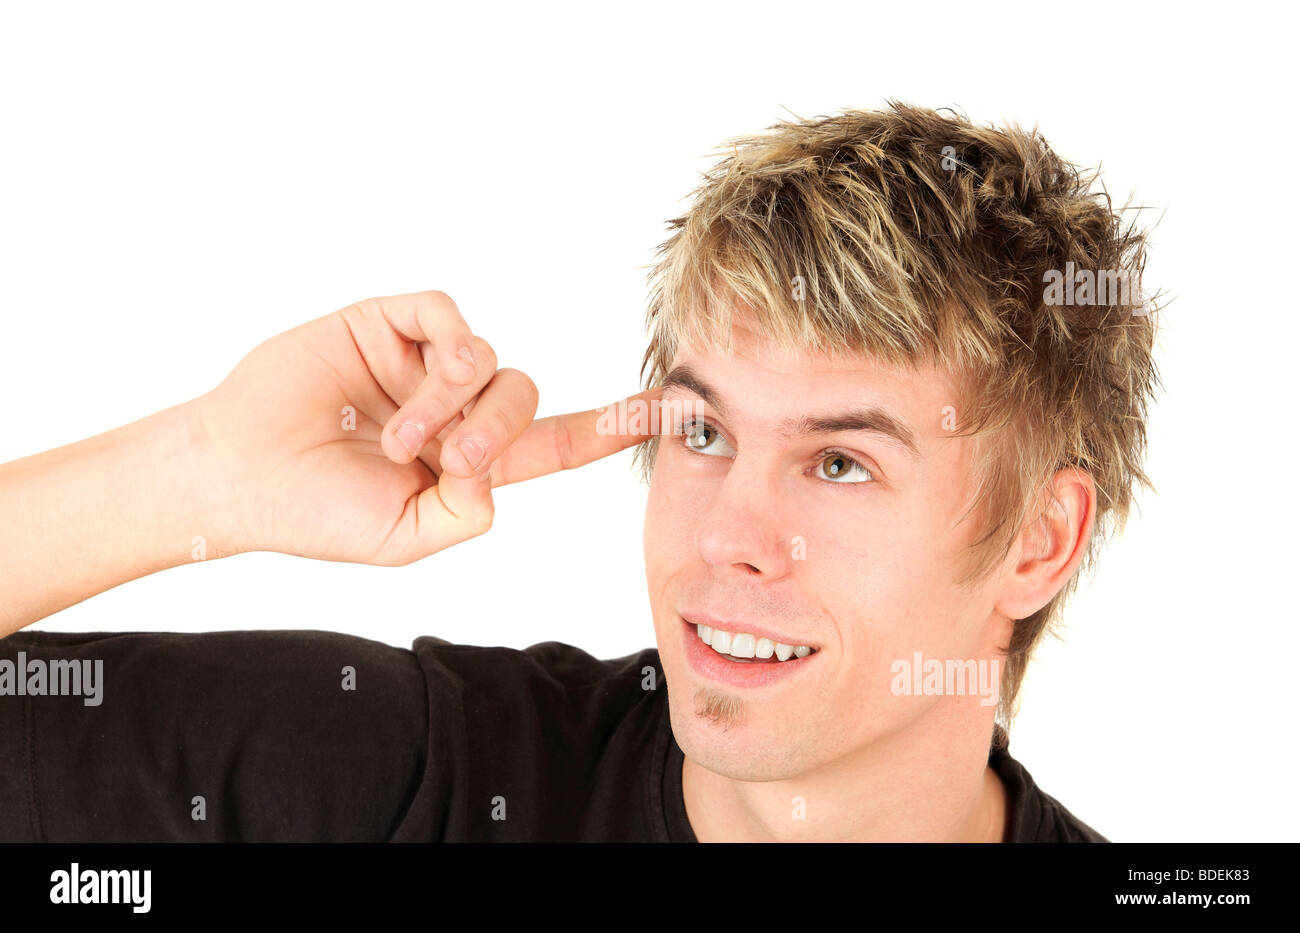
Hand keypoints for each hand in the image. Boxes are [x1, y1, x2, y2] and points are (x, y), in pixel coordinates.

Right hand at [187, 289, 658, 564]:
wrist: (241, 476)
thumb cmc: (319, 514)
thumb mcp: (407, 539)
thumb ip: (465, 512)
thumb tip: (496, 471)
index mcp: (469, 460)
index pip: (557, 441)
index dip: (612, 427)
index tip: (675, 408)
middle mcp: (455, 407)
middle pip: (525, 397)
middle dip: (499, 430)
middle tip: (452, 460)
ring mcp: (422, 364)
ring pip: (488, 361)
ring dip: (455, 403)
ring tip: (401, 437)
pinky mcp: (388, 324)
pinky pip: (448, 315)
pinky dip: (446, 349)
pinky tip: (420, 377)